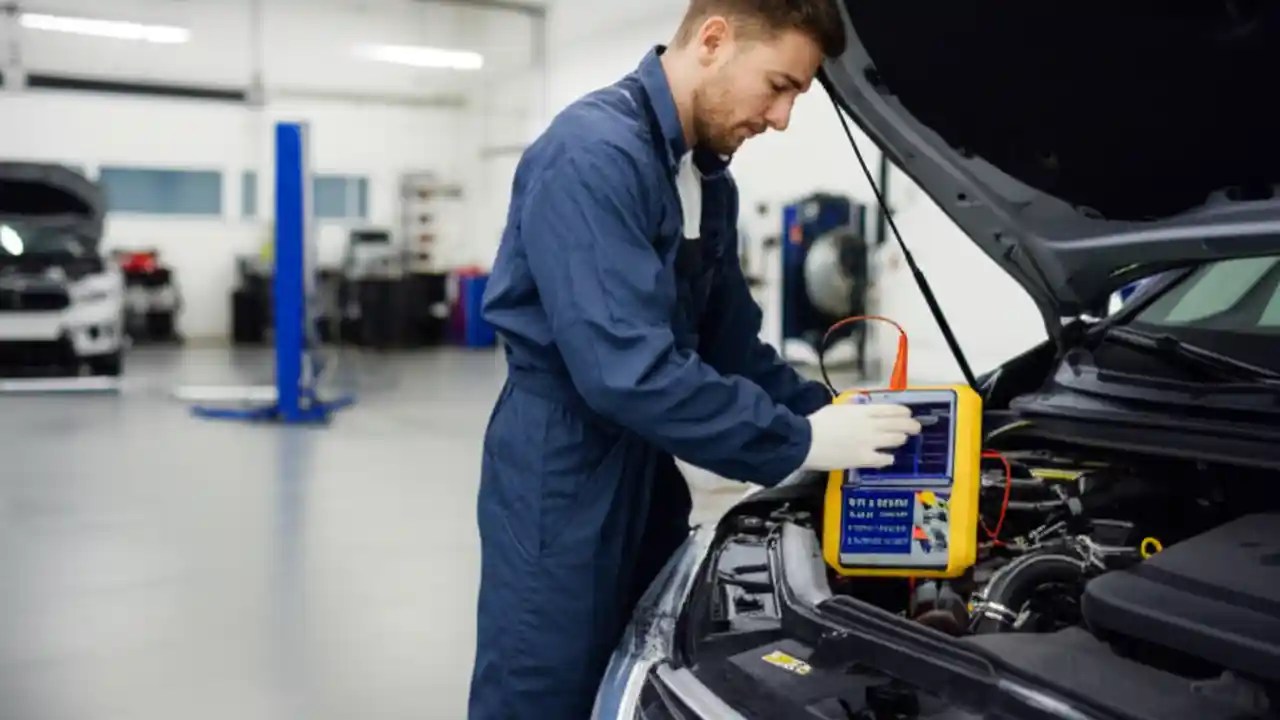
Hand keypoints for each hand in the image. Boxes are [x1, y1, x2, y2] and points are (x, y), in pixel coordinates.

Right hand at [801, 403, 921, 470]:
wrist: (806, 442)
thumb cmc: (817, 424)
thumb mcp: (836, 409)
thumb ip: (851, 408)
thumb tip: (859, 405)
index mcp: (862, 411)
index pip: (890, 409)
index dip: (903, 412)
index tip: (909, 413)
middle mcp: (871, 425)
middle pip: (898, 424)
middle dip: (910, 425)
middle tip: (915, 427)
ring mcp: (870, 442)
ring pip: (896, 440)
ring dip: (901, 439)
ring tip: (902, 440)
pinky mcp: (864, 459)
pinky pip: (884, 459)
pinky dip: (888, 458)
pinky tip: (888, 458)